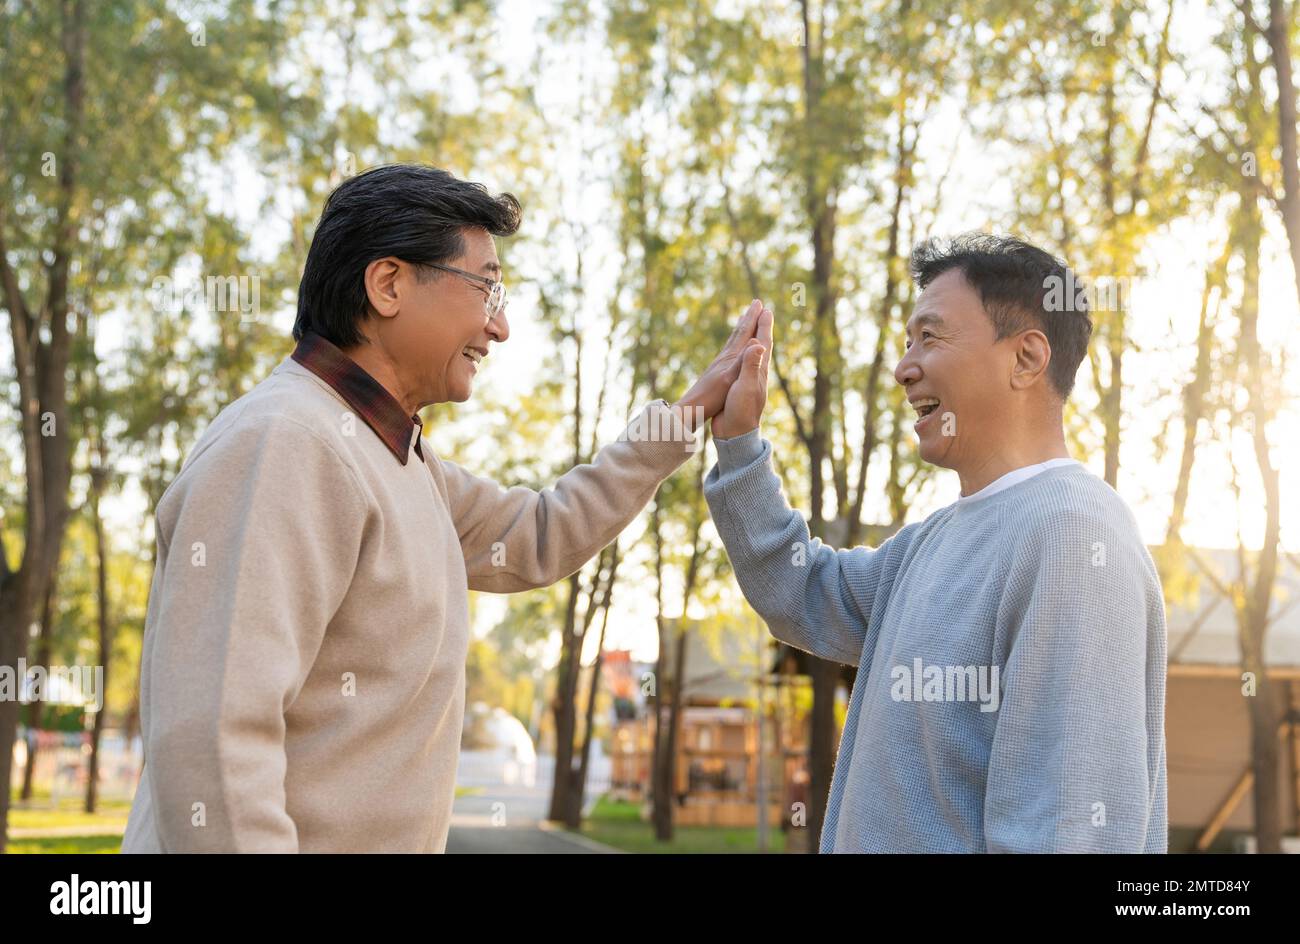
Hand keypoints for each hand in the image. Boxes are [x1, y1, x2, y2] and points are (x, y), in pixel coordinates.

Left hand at [672, 299, 764, 428]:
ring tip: (743, 321)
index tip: (760, 303)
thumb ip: (744, 361)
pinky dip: (733, 345)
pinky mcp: (714, 373)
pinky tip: (730, 350)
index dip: (753, 318)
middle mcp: (724, 358)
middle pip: (738, 333)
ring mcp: (718, 365)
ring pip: (732, 342)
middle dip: (748, 318)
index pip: (744, 333)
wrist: (691, 409)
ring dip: (740, 330)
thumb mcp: (730, 379)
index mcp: (731, 358)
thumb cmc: (711, 397)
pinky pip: (727, 353)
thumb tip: (757, 342)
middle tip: (755, 303)